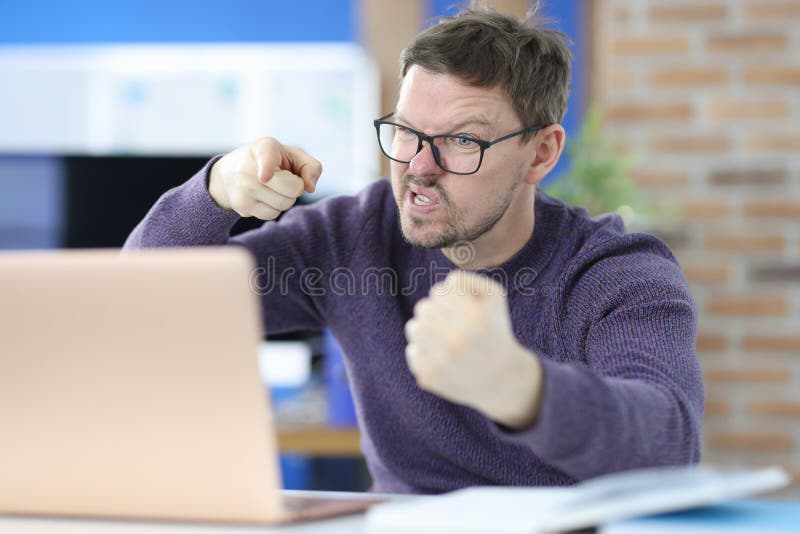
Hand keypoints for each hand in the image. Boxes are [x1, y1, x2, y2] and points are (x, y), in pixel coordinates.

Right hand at [208, 137, 322, 218]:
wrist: (231, 172)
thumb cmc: (272, 161)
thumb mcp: (292, 155)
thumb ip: (311, 166)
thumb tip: (310, 188)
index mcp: (263, 148)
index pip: (266, 158)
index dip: (268, 168)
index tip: (265, 177)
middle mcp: (249, 168)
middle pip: (292, 190)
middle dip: (295, 187)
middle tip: (283, 178)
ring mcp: (243, 189)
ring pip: (283, 205)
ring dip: (285, 199)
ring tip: (272, 187)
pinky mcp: (241, 206)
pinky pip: (272, 214)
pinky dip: (274, 208)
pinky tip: (264, 196)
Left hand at [404, 270, 542, 428]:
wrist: (502, 379)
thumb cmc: (495, 331)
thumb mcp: (495, 296)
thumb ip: (467, 280)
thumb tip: (440, 286)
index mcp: (473, 317)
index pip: (439, 291)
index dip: (448, 297)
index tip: (461, 309)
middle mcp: (456, 339)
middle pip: (424, 308)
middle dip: (436, 312)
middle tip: (451, 323)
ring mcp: (441, 361)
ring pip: (414, 327)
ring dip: (426, 329)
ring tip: (441, 336)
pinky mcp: (430, 377)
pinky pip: (412, 351)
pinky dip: (423, 351)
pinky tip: (440, 356)